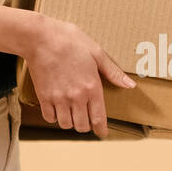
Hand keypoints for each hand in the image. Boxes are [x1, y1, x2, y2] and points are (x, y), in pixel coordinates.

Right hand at [26, 16, 134, 137]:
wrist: (40, 38)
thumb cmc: (69, 40)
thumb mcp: (96, 52)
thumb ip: (113, 71)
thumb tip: (130, 85)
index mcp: (91, 87)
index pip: (99, 118)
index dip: (101, 130)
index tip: (102, 133)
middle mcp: (76, 97)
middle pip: (82, 126)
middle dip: (86, 125)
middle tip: (86, 119)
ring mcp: (58, 98)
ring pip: (66, 124)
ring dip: (70, 122)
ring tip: (71, 113)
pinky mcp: (43, 96)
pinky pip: (49, 117)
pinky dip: (54, 117)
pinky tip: (57, 108)